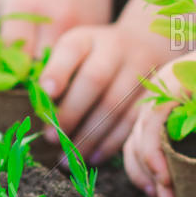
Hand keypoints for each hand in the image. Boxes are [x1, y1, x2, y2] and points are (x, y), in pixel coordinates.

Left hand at [37, 17, 175, 163]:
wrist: (144, 47)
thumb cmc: (95, 58)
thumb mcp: (75, 54)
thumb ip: (57, 74)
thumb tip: (42, 109)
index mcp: (88, 38)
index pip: (72, 48)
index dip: (59, 70)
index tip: (46, 92)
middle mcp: (116, 49)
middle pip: (94, 79)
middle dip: (71, 113)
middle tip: (52, 139)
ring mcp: (139, 70)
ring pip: (115, 105)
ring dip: (89, 136)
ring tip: (69, 158)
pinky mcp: (153, 94)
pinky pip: (132, 122)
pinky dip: (110, 143)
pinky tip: (93, 157)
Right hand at [124, 52, 195, 196]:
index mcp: (177, 80)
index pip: (151, 119)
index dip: (153, 153)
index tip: (168, 180)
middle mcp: (160, 92)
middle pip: (140, 138)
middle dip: (152, 177)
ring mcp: (160, 104)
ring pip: (136, 144)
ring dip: (147, 178)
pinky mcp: (166, 116)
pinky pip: (146, 143)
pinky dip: (149, 168)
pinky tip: (163, 191)